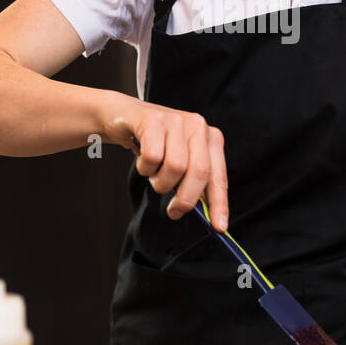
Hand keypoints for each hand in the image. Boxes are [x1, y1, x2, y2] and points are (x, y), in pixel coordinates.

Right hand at [103, 96, 228, 229]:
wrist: (126, 118)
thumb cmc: (156, 144)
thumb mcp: (181, 161)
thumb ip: (195, 183)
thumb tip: (207, 215)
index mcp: (211, 138)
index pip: (218, 176)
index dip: (219, 203)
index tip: (219, 226)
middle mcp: (198, 126)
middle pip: (199, 172)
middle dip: (186, 199)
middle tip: (174, 211)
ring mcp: (176, 121)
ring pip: (175, 167)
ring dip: (160, 181)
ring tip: (154, 174)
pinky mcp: (154, 120)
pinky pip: (152, 158)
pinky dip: (145, 167)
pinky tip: (143, 159)